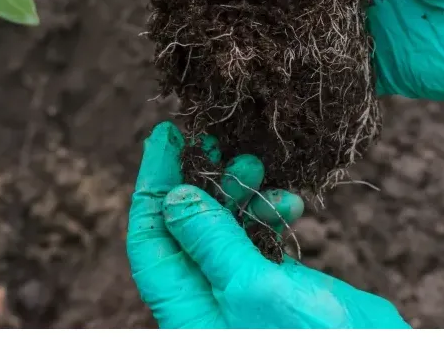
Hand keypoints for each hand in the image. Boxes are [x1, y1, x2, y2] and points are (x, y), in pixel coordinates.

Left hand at [127, 121, 408, 328]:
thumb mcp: (254, 289)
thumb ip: (213, 244)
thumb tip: (173, 197)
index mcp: (188, 307)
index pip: (152, 239)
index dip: (154, 185)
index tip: (166, 137)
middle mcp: (208, 297)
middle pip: (187, 227)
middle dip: (200, 180)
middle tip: (216, 141)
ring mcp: (242, 288)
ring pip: (224, 226)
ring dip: (239, 191)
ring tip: (257, 166)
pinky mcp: (275, 282)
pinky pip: (258, 235)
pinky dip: (271, 211)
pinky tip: (291, 201)